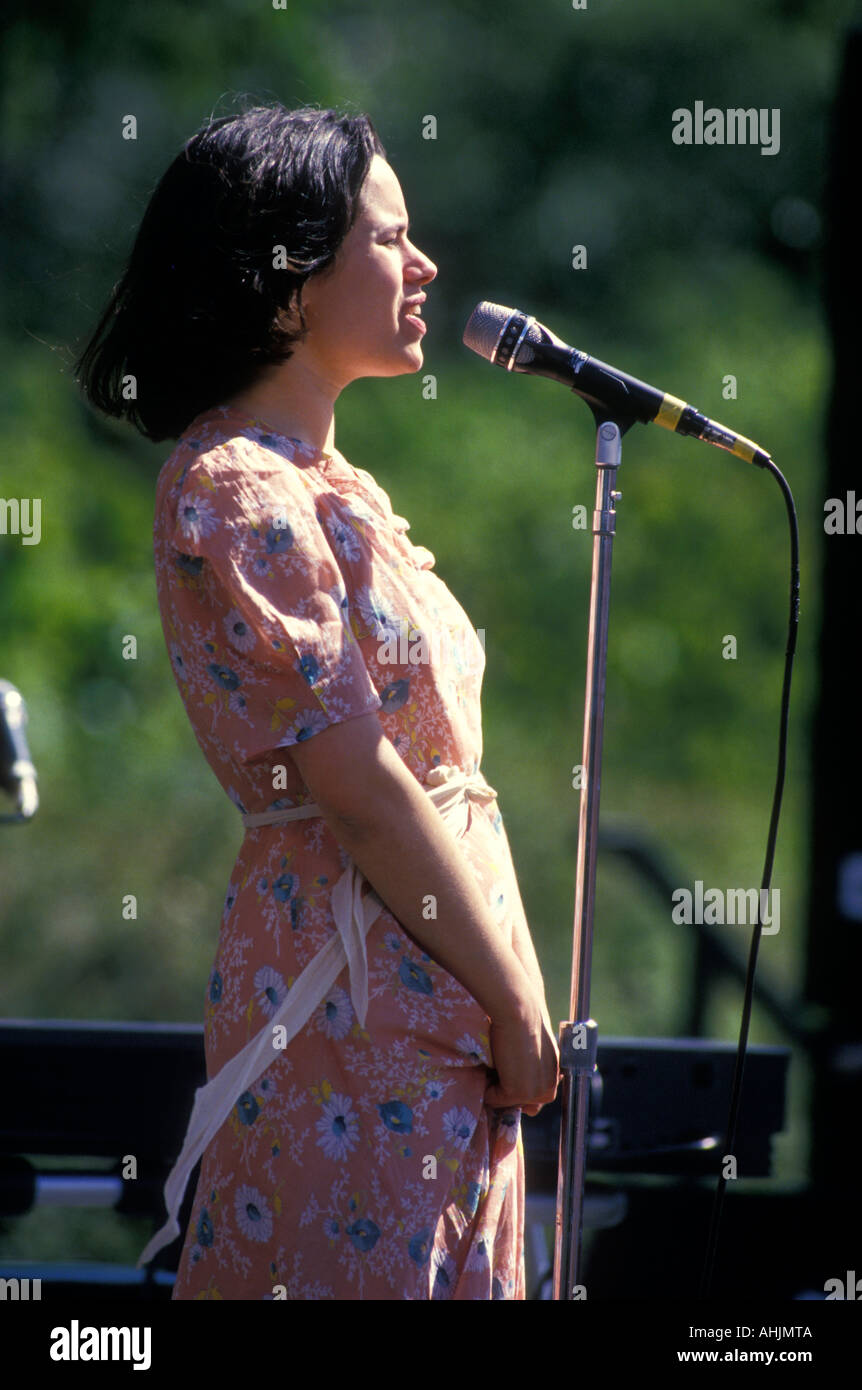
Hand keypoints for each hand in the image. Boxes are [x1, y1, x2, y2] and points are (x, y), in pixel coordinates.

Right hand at [484, 995, 559, 1116]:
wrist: (518, 1009)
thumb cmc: (523, 1017)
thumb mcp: (534, 1045)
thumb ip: (532, 1066)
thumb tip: (522, 1087)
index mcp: (554, 1075)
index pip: (533, 1098)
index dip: (515, 1083)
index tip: (507, 1068)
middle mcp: (549, 1087)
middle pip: (518, 1103)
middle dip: (506, 1089)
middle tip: (501, 1064)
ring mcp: (534, 1092)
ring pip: (505, 1102)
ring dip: (495, 1087)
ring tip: (496, 1061)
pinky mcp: (517, 1091)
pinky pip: (492, 1098)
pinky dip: (485, 1086)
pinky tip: (489, 1064)